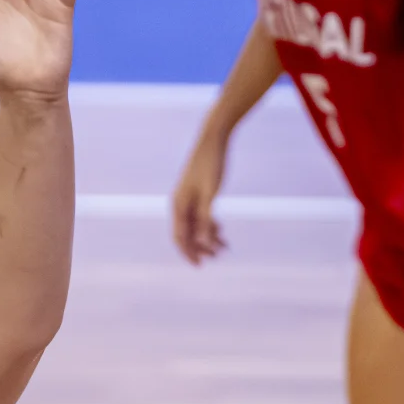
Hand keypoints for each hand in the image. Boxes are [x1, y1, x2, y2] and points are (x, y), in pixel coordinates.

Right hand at [172, 137, 228, 263]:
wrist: (213, 138)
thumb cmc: (211, 164)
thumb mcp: (210, 193)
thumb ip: (206, 218)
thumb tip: (204, 242)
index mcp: (178, 204)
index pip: (180, 237)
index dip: (189, 253)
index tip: (200, 265)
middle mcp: (180, 203)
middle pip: (187, 234)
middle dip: (200, 247)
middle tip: (217, 257)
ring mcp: (188, 198)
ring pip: (195, 225)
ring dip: (208, 237)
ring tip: (224, 247)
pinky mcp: (197, 192)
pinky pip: (201, 215)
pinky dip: (210, 225)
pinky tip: (221, 230)